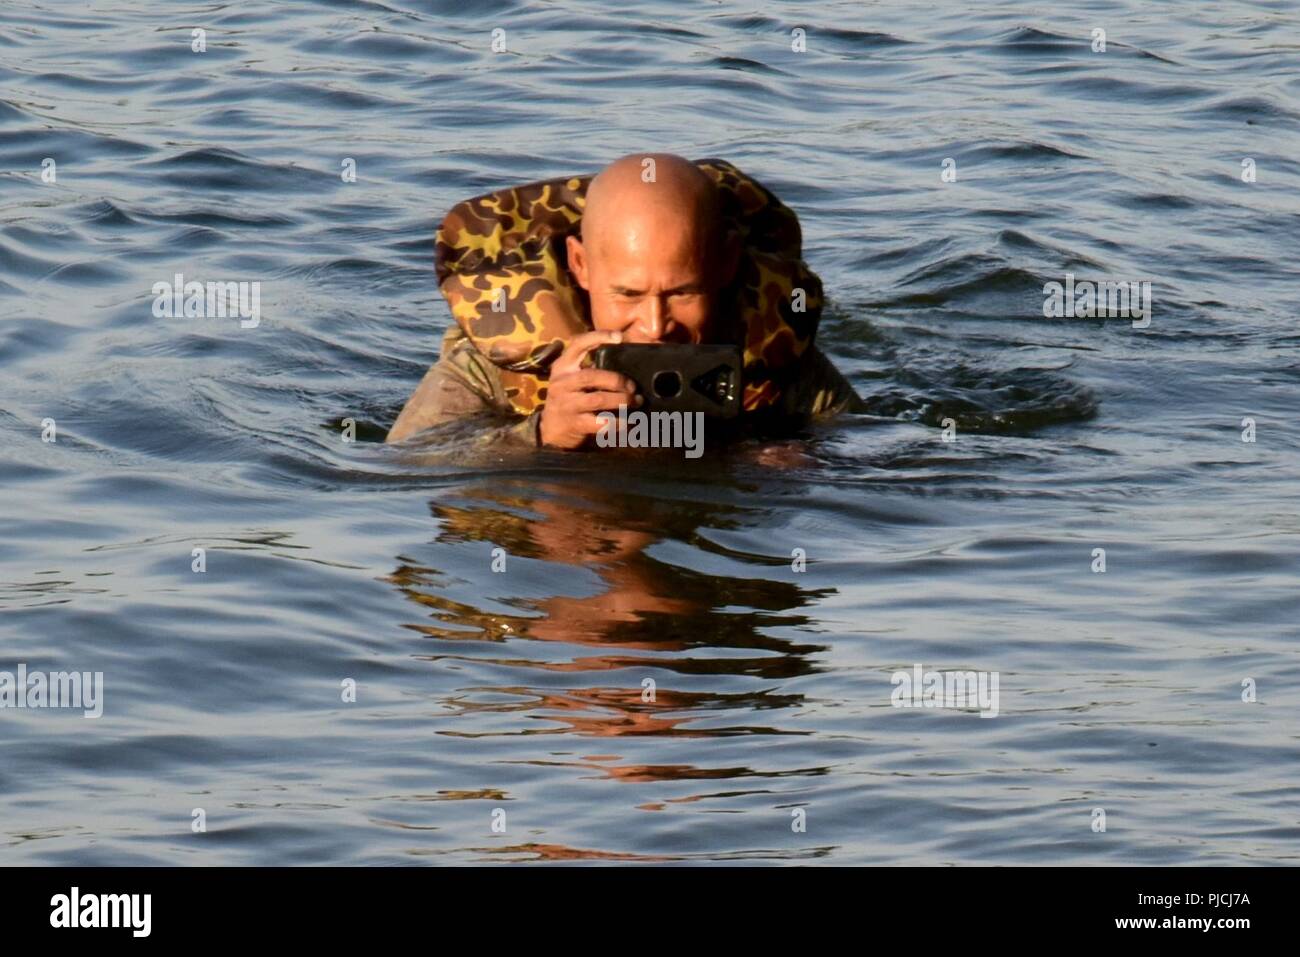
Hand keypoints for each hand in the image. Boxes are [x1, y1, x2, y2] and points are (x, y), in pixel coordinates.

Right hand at [539, 330, 640, 448]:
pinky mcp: (574, 424)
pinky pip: (600, 422)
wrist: (550, 430)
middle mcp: (562, 383)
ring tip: (634, 403)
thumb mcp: (570, 380)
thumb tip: (625, 363)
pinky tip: (628, 422)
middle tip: (633, 387)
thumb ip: (590, 369)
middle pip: (591, 376)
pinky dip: (617, 422)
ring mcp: (567, 404)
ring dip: (621, 401)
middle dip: (616, 380)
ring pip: (597, 399)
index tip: (619, 336)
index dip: (598, 337)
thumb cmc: (568, 399)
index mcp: (563, 367)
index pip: (577, 345)